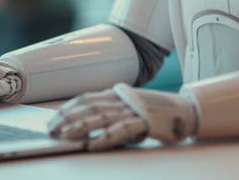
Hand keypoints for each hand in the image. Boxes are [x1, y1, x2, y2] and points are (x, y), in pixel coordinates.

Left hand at [47, 83, 197, 150]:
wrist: (186, 110)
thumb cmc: (157, 111)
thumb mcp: (131, 105)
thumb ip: (113, 109)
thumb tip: (90, 119)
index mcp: (118, 94)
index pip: (87, 98)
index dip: (68, 108)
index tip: (54, 118)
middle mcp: (123, 99)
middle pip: (88, 107)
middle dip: (67, 119)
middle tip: (52, 130)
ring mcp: (134, 109)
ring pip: (101, 117)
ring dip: (80, 128)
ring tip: (65, 137)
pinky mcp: (145, 122)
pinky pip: (121, 130)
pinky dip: (105, 138)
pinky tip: (93, 146)